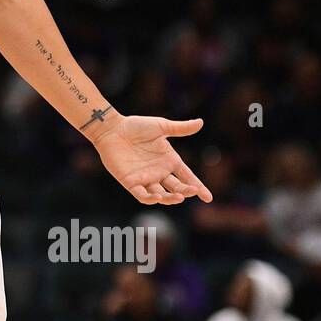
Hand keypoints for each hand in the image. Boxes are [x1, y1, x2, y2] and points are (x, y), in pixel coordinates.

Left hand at [90, 113, 212, 205]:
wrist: (112, 129)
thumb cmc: (136, 126)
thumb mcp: (161, 127)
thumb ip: (180, 128)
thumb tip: (201, 122)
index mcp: (169, 161)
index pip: (187, 177)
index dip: (198, 187)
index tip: (208, 197)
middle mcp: (159, 172)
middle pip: (176, 188)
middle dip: (186, 191)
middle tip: (192, 191)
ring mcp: (145, 178)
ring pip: (161, 195)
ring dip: (170, 198)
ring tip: (178, 197)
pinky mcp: (130, 182)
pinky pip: (141, 195)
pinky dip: (149, 198)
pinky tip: (157, 197)